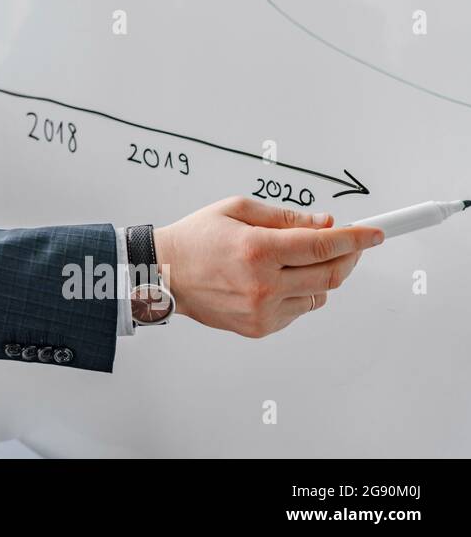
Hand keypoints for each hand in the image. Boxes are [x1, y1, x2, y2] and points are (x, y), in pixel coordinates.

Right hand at [151, 195, 383, 337]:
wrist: (164, 273)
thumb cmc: (196, 238)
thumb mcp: (237, 210)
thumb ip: (286, 218)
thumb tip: (325, 224)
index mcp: (257, 249)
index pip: (323, 245)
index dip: (355, 238)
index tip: (373, 233)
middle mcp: (263, 283)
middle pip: (331, 274)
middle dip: (349, 257)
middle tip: (351, 245)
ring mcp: (262, 310)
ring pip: (319, 295)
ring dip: (322, 275)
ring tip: (302, 260)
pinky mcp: (260, 326)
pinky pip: (299, 310)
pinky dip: (300, 292)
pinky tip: (279, 279)